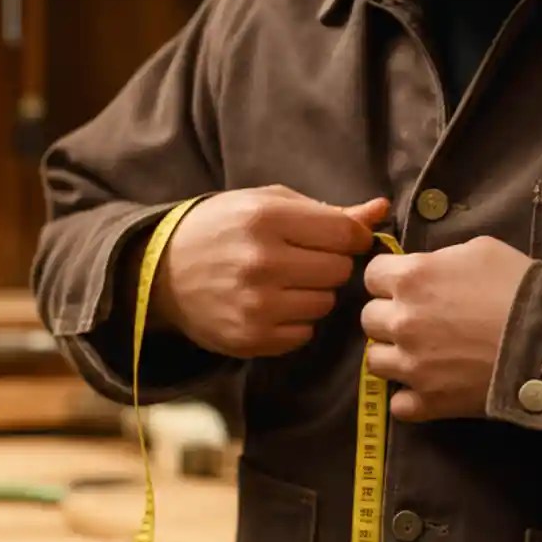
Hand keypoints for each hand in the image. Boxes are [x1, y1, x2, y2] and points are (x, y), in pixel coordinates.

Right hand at [152, 185, 389, 357]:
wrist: (161, 272)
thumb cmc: (221, 229)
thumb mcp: (266, 203)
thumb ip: (327, 210)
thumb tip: (381, 209)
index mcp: (265, 219)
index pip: (345, 233)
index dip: (351, 236)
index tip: (339, 238)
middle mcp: (261, 262)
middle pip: (339, 270)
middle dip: (330, 264)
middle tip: (303, 260)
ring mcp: (256, 305)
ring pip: (325, 303)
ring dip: (314, 293)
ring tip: (285, 282)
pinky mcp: (251, 338)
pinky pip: (304, 332)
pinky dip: (296, 321)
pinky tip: (272, 305)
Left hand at [361, 236, 533, 420]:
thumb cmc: (519, 286)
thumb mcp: (479, 250)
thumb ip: (439, 259)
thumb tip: (425, 269)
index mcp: (411, 279)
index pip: (371, 275)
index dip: (389, 279)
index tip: (406, 285)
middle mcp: (402, 321)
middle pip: (368, 318)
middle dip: (389, 316)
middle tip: (418, 319)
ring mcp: (412, 365)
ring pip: (373, 360)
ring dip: (392, 355)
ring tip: (419, 354)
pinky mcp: (428, 401)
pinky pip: (398, 404)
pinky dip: (409, 398)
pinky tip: (427, 387)